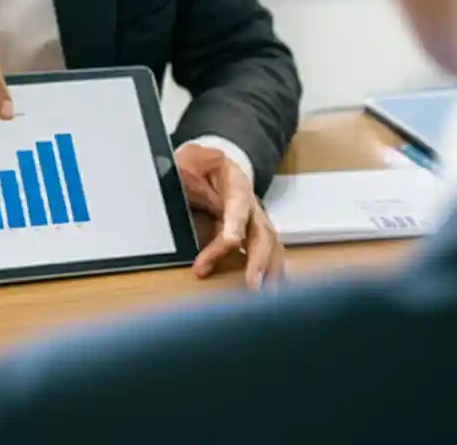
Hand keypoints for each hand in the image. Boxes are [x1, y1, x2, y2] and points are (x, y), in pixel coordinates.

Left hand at [177, 143, 284, 289]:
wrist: (216, 166)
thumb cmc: (202, 166)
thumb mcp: (190, 161)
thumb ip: (186, 174)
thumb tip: (183, 190)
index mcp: (235, 184)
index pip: (238, 205)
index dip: (235, 225)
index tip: (231, 242)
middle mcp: (251, 206)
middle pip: (262, 232)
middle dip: (258, 260)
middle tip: (252, 284)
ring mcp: (256, 222)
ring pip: (270, 247)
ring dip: (268, 272)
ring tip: (263, 295)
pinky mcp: (255, 236)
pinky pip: (269, 255)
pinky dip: (272, 274)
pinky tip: (271, 291)